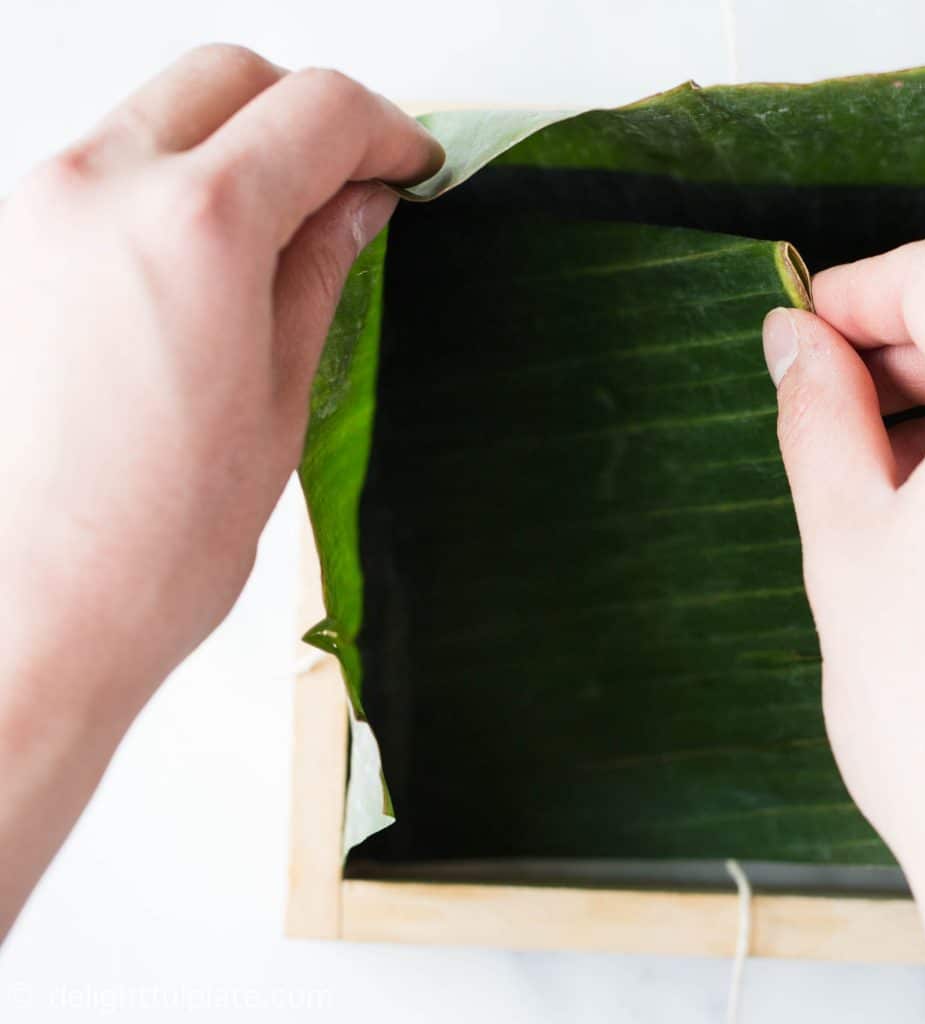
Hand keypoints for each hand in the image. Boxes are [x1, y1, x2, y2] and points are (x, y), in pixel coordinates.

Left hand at [0, 45, 440, 936]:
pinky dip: (165, 186)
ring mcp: (32, 213)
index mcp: (193, 226)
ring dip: (229, 146)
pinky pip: (100, 171)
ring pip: (155, 114)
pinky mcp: (3, 251)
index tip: (409, 165)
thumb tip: (355, 207)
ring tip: (280, 234)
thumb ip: (318, 272)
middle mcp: (95, 191)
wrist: (29, 613)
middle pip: (225, 78)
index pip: (316, 110)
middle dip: (305, 112)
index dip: (386, 130)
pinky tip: (204, 264)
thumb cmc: (147, 542)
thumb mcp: (280, 397)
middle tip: (355, 179)